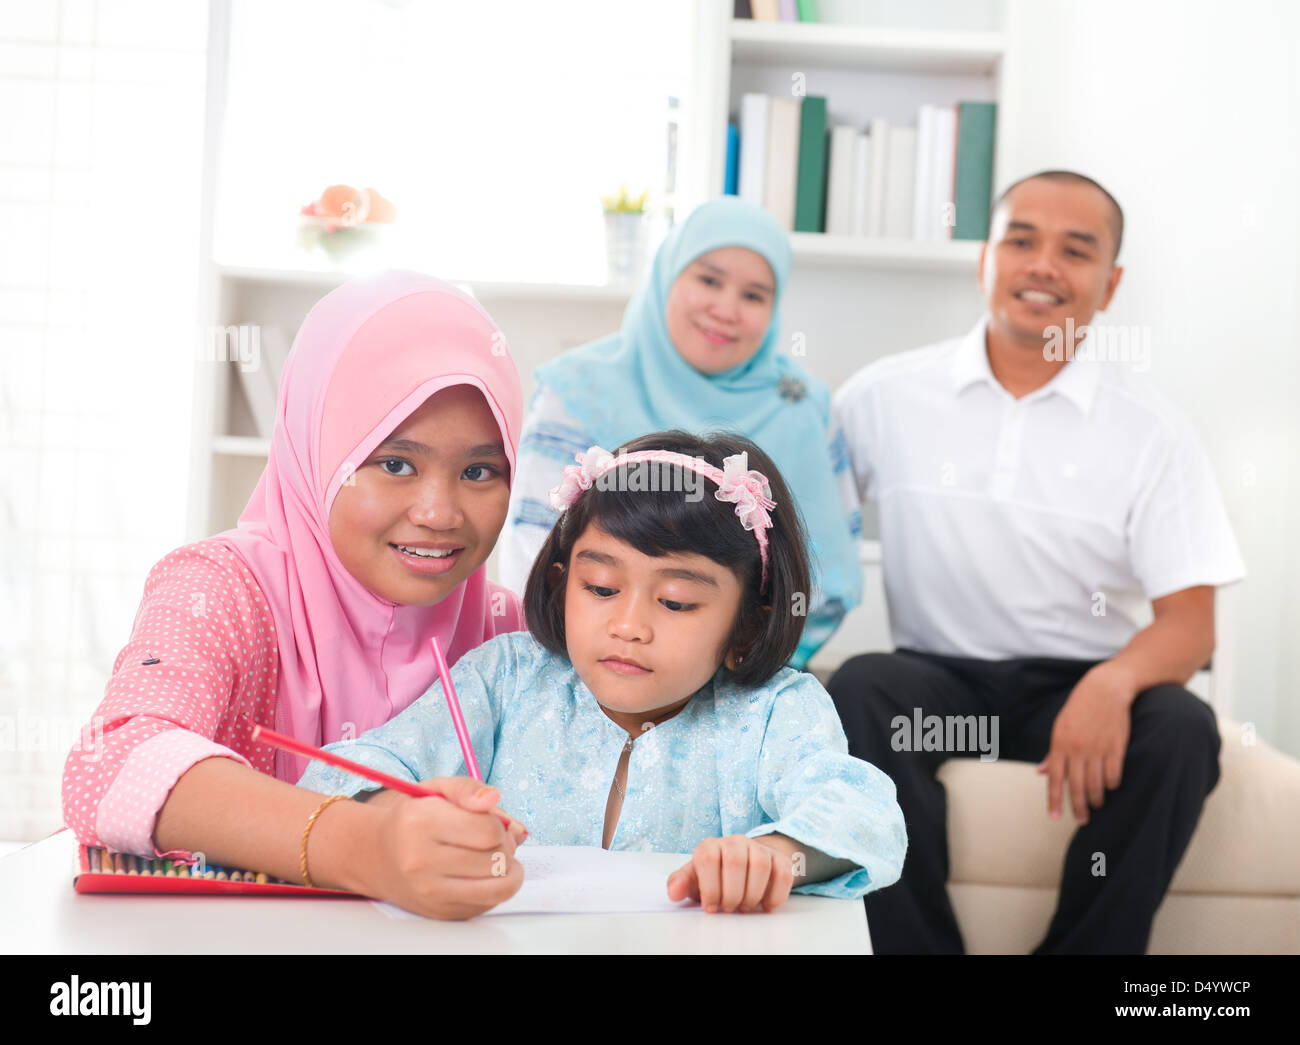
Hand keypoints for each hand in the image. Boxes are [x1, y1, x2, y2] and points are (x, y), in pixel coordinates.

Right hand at [361, 777, 523, 919]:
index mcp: (422, 822)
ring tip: (496, 858)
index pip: (489, 830)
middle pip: (496, 860)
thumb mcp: (437, 790)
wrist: (376, 855)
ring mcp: (430, 892)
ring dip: (508, 871)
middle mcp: (422, 861)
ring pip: (498, 888)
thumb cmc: (412, 820)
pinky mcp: (439, 912)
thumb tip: (492, 797)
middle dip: (504, 847)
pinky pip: (488, 905)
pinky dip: (494, 889)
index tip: (490, 822)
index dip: (499, 824)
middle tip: (492, 840)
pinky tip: (481, 875)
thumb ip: (469, 789)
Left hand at [666, 834, 798, 912]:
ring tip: (745, 907)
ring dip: (752, 894)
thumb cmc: (714, 875)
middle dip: (732, 893)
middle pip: (735, 862)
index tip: (711, 907)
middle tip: (730, 908)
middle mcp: (734, 842)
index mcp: (710, 846)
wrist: (742, 863)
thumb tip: (674, 892)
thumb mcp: (694, 878)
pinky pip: (782, 873)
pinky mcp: (778, 858)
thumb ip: (681, 883)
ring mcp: (758, 848)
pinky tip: (765, 906)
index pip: (708, 860)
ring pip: (760, 865)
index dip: (710, 888)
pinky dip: (775, 895)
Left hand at [1037, 663, 1135, 823]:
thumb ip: (1053, 753)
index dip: (1054, 800)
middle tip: (1082, 820)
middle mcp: (1078, 749)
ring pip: (1097, 784)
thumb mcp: (1060, 727)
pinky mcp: (1116, 747)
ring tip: (1097, 804)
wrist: (1105, 689)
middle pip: (1077, 787)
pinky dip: (1112, 784)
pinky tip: (1110, 786)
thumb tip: (1041, 772)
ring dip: (1097, 798)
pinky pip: (1114, 774)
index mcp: (1060, 744)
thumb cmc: (1079, 708)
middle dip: (1079, 807)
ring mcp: (1098, 749)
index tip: (1055, 817)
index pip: (1056, 779)